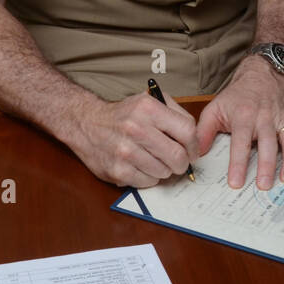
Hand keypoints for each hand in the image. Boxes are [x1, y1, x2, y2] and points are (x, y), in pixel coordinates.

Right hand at [59, 89, 197, 187]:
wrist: (86, 123)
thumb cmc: (123, 114)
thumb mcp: (149, 101)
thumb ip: (176, 113)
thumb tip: (196, 138)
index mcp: (148, 109)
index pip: (187, 131)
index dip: (194, 145)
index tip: (192, 151)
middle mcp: (136, 129)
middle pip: (178, 156)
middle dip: (182, 162)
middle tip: (178, 161)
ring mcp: (125, 152)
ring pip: (164, 172)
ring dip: (165, 170)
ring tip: (155, 160)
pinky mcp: (118, 171)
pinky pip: (148, 182)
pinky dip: (149, 177)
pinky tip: (142, 167)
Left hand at [197, 56, 283, 189]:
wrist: (260, 75)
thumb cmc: (238, 96)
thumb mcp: (215, 109)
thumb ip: (204, 132)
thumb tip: (197, 154)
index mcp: (244, 115)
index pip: (241, 142)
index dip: (238, 163)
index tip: (236, 182)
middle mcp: (265, 117)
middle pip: (268, 143)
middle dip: (267, 166)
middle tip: (264, 185)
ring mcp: (283, 118)